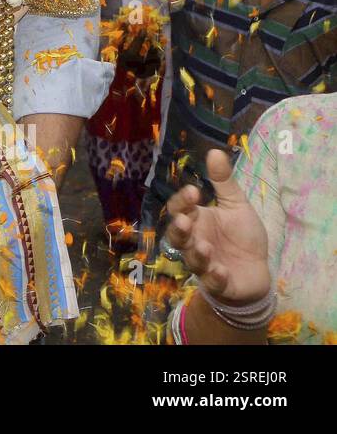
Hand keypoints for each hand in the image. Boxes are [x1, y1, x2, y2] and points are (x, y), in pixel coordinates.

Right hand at [163, 149, 271, 303]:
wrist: (257, 272)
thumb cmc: (242, 236)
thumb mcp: (236, 206)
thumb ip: (223, 183)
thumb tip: (215, 150)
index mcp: (197, 221)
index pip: (180, 209)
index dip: (182, 201)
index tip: (193, 191)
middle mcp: (194, 242)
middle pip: (176, 236)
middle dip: (178, 229)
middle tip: (186, 220)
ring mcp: (205, 264)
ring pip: (191, 260)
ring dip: (196, 253)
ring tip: (205, 246)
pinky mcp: (219, 284)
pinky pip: (212, 282)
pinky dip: (214, 277)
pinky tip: (220, 270)